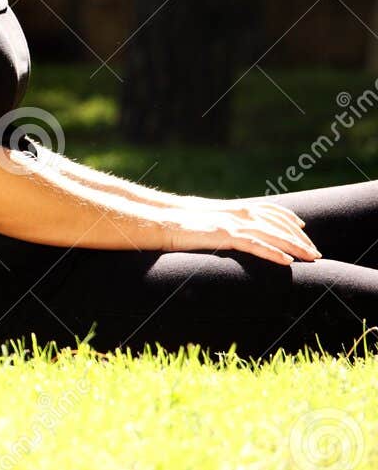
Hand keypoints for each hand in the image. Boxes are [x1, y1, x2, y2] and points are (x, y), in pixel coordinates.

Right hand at [163, 198, 320, 264]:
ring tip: (312, 258)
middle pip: (277, 223)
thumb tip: (222, 229)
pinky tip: (286, 262)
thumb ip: (218, 221)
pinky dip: (272, 253)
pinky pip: (254, 245)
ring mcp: (230, 223)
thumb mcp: (201, 218)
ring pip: (271, 234)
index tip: (302, 228)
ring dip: (294, 247)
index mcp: (232, 207)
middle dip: (299, 238)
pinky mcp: (222, 235)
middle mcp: (236, 212)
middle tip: (315, 252)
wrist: (155, 219)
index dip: (287, 218)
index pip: (268, 209)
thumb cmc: (174, 221)